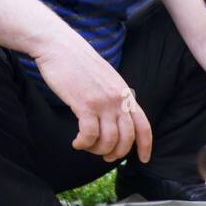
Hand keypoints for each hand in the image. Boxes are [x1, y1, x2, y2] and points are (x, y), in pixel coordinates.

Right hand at [32, 32, 152, 163]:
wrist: (59, 45)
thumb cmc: (78, 63)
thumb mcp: (106, 79)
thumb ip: (114, 97)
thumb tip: (115, 119)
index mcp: (125, 94)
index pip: (143, 125)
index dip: (145, 146)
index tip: (143, 159)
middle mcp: (118, 100)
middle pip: (126, 138)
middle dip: (117, 153)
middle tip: (106, 157)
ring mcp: (103, 102)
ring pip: (109, 140)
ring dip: (98, 150)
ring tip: (87, 147)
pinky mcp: (85, 104)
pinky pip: (90, 135)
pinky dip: (83, 144)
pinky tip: (76, 143)